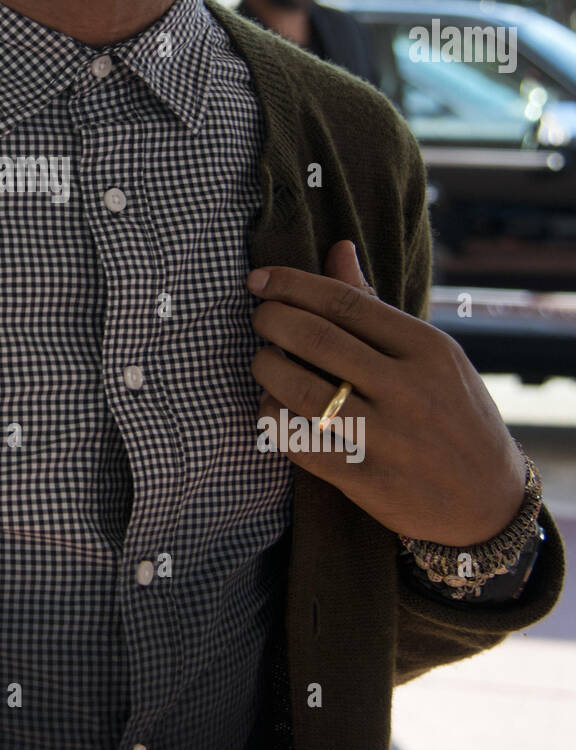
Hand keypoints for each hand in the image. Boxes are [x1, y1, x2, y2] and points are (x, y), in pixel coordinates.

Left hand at [248, 239, 525, 545]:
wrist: (490, 501)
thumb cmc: (452, 413)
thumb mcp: (431, 355)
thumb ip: (375, 306)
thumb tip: (337, 248)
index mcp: (428, 348)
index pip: (346, 303)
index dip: (292, 285)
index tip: (258, 280)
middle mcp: (410, 390)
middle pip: (318, 340)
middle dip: (272, 320)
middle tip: (258, 318)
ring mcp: (390, 439)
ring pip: (302, 391)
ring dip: (266, 368)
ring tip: (262, 360)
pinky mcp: (369, 482)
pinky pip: (301, 444)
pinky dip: (274, 418)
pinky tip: (270, 406)